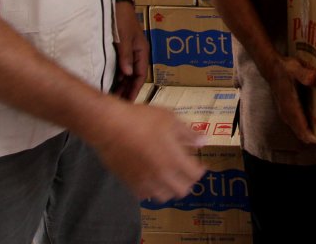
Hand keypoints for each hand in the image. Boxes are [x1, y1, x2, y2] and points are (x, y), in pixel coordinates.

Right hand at [92, 101, 206, 200]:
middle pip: (182, 190)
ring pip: (164, 196)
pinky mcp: (130, 184)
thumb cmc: (142, 119)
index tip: (200, 164)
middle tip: (185, 172)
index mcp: (175, 160)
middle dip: (187, 182)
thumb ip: (188, 133)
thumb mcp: (169, 119)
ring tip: (169, 177)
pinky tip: (150, 178)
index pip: (195, 175)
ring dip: (170, 188)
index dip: (200, 170)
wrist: (111, 126)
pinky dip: (152, 190)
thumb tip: (204, 141)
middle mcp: (162, 176)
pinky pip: (145, 195)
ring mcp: (145, 182)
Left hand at [113, 0, 148, 100]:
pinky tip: (110, 82)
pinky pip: (120, 66)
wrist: (115, 1)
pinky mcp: (120, 49)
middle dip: (127, 90)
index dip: (134, 89)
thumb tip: (127, 74)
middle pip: (134, 76)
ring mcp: (128, 51)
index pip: (140, 76)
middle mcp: (136, 53)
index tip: (127, 102)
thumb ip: (125, 55)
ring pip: (127, 72)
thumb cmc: (121, 17)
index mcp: (142, 50)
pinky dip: (117, 76)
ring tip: (113, 96)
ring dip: (121, 84)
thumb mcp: (124, 37)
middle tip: (117, 103)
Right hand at [261, 55, 315, 144]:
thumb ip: (304, 74)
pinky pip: (296, 125)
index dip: (311, 136)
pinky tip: (315, 123)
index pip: (301, 128)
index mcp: (290, 106)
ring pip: (298, 130)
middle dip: (313, 137)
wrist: (271, 68)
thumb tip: (313, 77)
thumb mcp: (295, 68)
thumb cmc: (284, 69)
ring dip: (309, 133)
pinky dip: (305, 127)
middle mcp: (287, 113)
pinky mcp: (286, 111)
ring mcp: (285, 113)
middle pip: (300, 133)